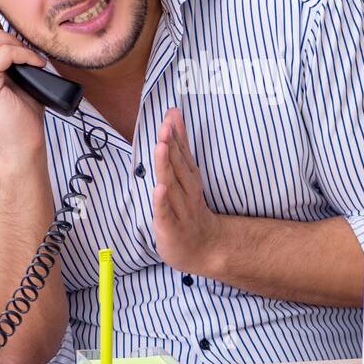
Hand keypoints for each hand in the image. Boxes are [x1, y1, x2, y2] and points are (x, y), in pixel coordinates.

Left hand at [152, 108, 226, 277]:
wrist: (205, 250)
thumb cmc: (189, 211)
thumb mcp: (186, 178)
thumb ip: (180, 149)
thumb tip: (174, 119)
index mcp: (189, 180)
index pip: (182, 153)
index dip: (177, 133)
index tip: (172, 113)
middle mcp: (186, 192)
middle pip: (178, 166)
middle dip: (171, 144)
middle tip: (166, 124)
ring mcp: (180, 209)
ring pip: (172, 185)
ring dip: (166, 166)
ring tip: (162, 147)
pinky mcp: (171, 228)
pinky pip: (166, 213)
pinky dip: (162, 201)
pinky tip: (159, 189)